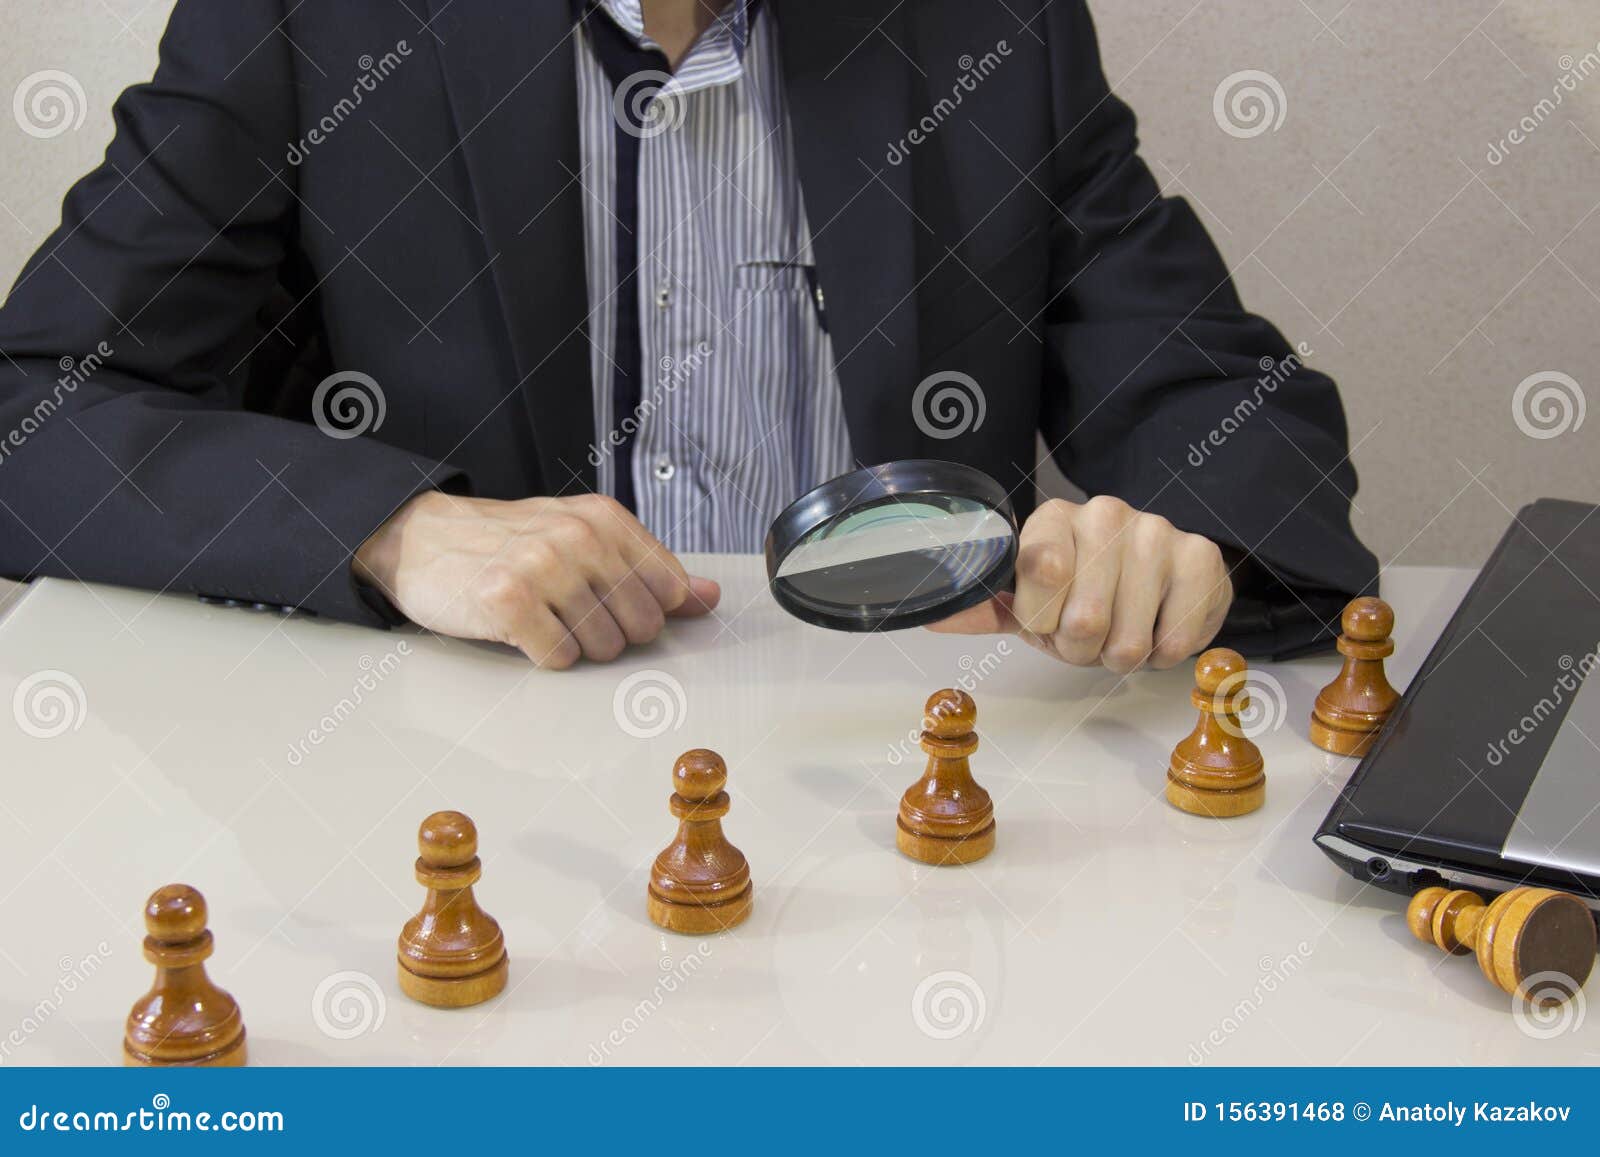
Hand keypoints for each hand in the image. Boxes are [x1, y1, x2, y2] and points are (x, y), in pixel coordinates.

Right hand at [353, 491, 719, 668]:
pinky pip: (560, 658)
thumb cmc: (509, 543)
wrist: (423, 539)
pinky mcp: (508, 601)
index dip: (645, 608)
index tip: (613, 600)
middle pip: (642, 625)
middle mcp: (578, 535)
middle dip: (611, 631)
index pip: (670, 589)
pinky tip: (522, 628)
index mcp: (605, 518)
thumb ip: (649, 569)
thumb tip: (709, 597)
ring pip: (603, 647)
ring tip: (543, 614)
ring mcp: (542, 566)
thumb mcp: (584, 540)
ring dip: (575, 644)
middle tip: (568, 608)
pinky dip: (544, 654)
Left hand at [929, 496, 1231, 672]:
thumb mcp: (1022, 601)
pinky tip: (1157, 626)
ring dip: (1122, 655)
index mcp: (1052, 518)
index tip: (1045, 620)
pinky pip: (1176, 639)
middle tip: (1087, 636)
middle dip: (1081, 650)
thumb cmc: (1078, 591)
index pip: (1040, 572)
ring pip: (1130, 640)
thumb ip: (980, 608)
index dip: (1042, 620)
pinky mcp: (1203, 558)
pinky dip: (1163, 653)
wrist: (1153, 576)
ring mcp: (1157, 531)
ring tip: (1121, 631)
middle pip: (1085, 621)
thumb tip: (928, 614)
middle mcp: (1105, 513)